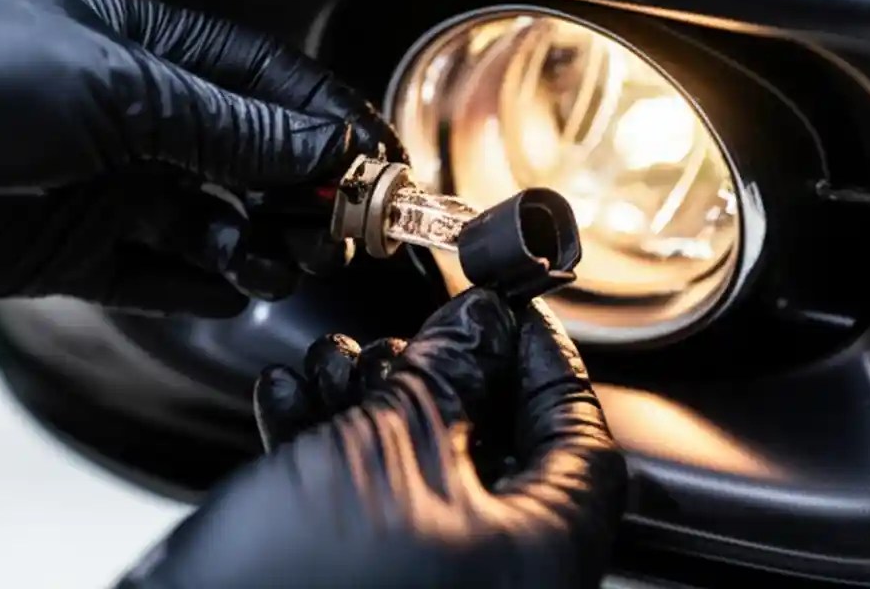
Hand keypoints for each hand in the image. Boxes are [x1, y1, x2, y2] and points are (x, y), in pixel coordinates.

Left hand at [0, 0, 400, 314]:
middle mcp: (137, 119)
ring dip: (259, 246)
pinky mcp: (78, 251)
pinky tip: (228, 291)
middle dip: (304, 193)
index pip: (267, 86)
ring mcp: (110, 187)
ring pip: (217, 223)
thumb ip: (225, 126)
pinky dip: (202, 288)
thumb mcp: (116, 89)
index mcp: (150, 51)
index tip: (378, 161)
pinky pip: (161, 276)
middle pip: (252, 159)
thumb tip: (316, 148)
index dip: (328, 122)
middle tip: (342, 226)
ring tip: (278, 262)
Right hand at [118, 289, 626, 588]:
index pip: (578, 436)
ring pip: (420, 469)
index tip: (514, 307)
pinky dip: (331, 448)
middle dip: (437, 373)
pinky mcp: (361, 579)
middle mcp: (495, 574)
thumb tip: (480, 322)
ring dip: (371, 400)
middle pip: (493, 445)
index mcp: (539, 551)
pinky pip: (367, 504)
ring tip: (330, 364)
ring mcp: (428, 581)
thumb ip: (449, 371)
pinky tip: (291, 402)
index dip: (548, 358)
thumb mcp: (391, 444)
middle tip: (402, 337)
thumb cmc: (309, 580)